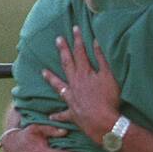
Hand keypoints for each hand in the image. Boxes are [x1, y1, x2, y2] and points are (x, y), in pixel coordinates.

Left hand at [42, 26, 121, 146]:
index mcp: (84, 73)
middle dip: (63, 51)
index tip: (74, 28)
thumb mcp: (109, 76)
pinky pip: (63, 114)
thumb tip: (96, 42)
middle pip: (67, 64)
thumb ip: (102, 59)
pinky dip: (57, 115)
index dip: (77, 40)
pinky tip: (50, 116)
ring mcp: (72, 98)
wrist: (102, 122)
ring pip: (59, 86)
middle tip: (57, 40)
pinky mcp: (73, 113)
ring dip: (51, 79)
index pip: (80, 52)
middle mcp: (74, 83)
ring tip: (43, 72)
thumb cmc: (108, 99)